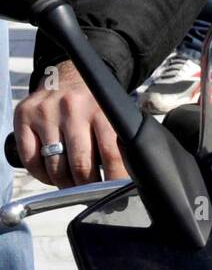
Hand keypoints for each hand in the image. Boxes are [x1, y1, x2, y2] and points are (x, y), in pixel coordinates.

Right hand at [14, 61, 126, 186]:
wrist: (65, 76)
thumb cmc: (92, 103)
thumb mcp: (113, 113)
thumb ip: (121, 140)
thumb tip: (128, 180)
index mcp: (102, 107)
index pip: (111, 154)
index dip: (114, 179)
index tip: (116, 193)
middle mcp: (73, 107)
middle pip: (80, 164)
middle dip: (88, 187)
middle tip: (92, 194)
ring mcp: (46, 111)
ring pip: (55, 166)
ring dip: (65, 184)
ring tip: (73, 186)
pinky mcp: (24, 116)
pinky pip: (31, 160)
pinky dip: (42, 175)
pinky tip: (52, 176)